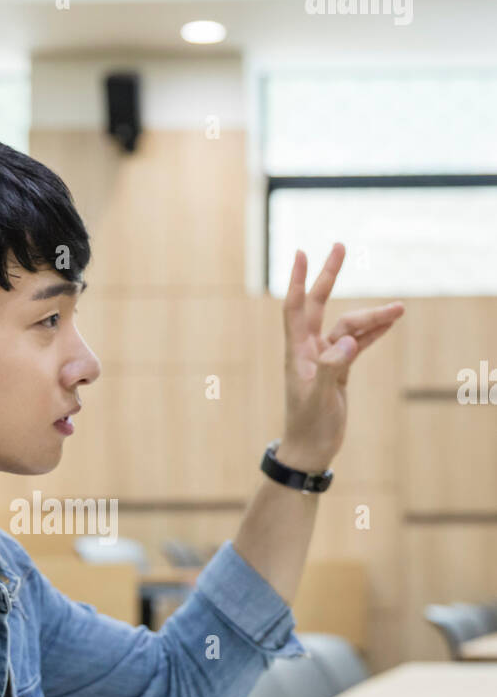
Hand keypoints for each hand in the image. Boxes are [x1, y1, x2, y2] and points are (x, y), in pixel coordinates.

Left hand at [280, 243, 404, 470]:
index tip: (301, 253)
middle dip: (329, 276)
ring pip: (349, 327)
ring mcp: (325, 358)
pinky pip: (358, 344)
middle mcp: (309, 350)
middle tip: (340, 246)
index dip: (298, 280)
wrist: (310, 450)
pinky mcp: (339, 370)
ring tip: (400, 309)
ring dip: (372, 317)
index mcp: (297, 353)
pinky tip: (389, 322)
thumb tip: (348, 342)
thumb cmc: (309, 427)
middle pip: (319, 305)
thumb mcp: (319, 399)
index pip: (295, 308)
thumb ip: (331, 369)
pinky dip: (373, 333)